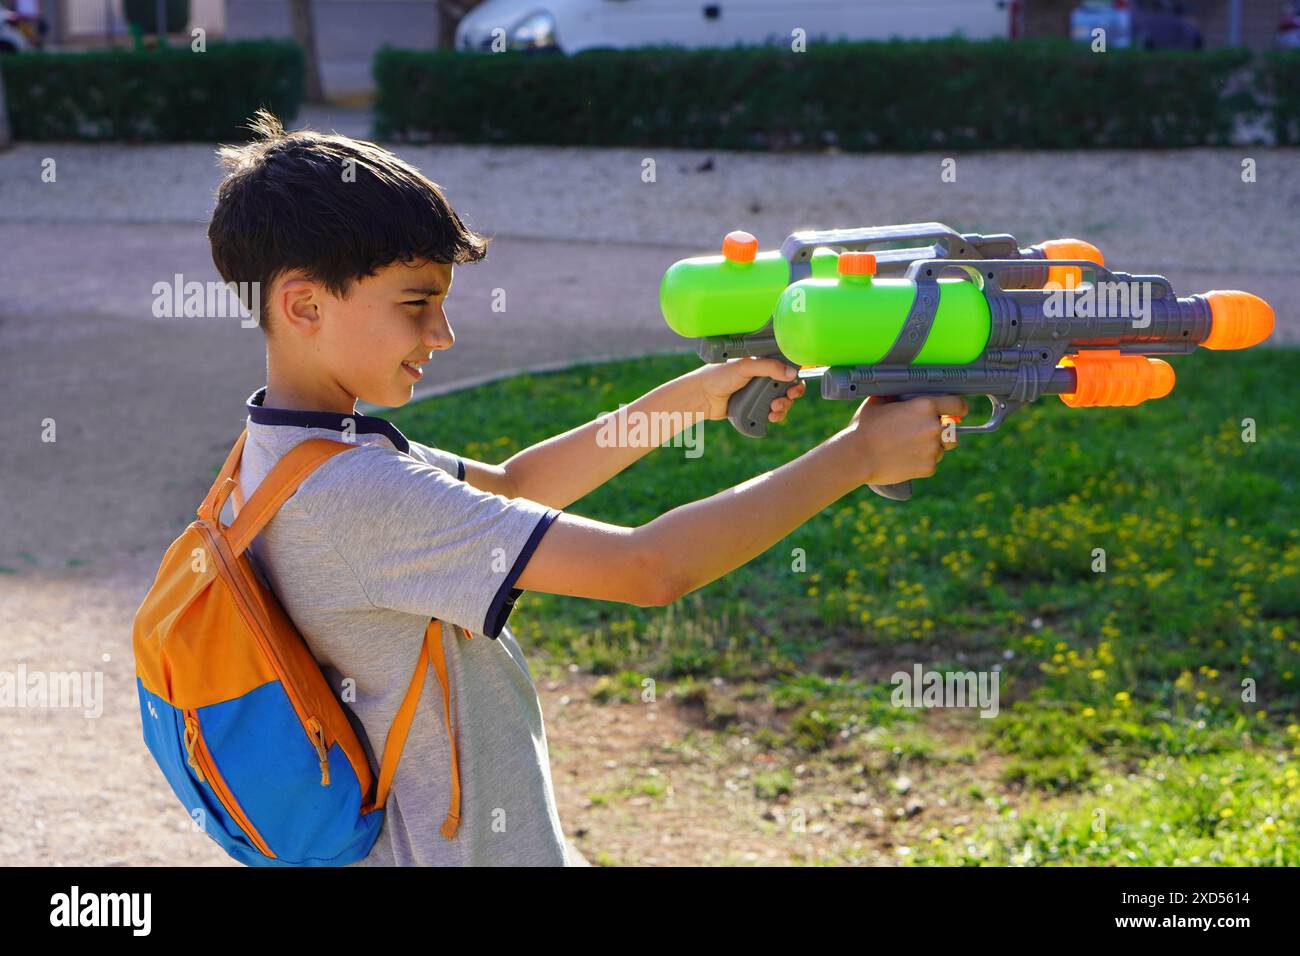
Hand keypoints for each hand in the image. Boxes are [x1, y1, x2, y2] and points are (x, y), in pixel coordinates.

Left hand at [687, 357, 806, 422]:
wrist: (702, 397)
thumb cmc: (718, 376)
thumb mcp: (744, 366)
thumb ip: (768, 366)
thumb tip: (792, 373)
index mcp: (762, 363)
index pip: (786, 368)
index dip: (794, 378)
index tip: (794, 385)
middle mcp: (762, 378)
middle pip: (787, 387)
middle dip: (790, 395)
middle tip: (786, 398)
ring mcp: (758, 394)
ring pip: (781, 402)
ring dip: (783, 407)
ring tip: (774, 409)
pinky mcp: (754, 408)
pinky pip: (771, 413)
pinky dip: (775, 416)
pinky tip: (770, 417)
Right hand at [845, 394, 967, 486]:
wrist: (856, 456)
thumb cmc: (864, 427)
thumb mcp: (879, 401)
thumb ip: (898, 396)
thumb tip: (902, 390)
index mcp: (925, 406)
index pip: (958, 404)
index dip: (959, 408)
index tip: (958, 412)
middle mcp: (934, 426)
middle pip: (953, 431)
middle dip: (943, 432)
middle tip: (924, 434)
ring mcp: (933, 449)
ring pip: (942, 449)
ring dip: (932, 448)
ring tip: (909, 448)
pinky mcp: (928, 467)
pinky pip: (932, 464)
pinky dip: (922, 463)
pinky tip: (904, 459)